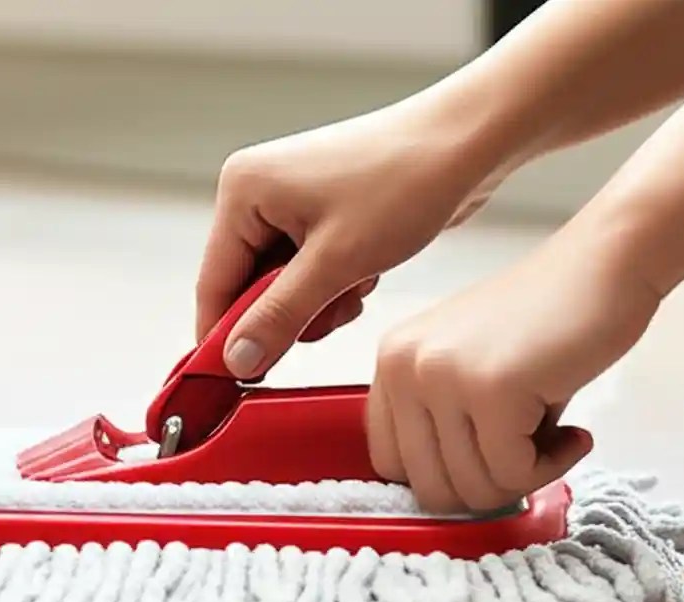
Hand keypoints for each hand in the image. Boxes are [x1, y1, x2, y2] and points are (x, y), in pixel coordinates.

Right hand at [196, 98, 505, 378]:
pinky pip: (308, 270)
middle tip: (329, 313)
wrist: (470, 140)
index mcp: (243, 189)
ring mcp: (288, 199)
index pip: (213, 282)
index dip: (224, 336)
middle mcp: (257, 191)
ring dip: (318, 302)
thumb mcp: (336, 263)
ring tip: (357, 284)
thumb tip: (237, 360)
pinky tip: (367, 271)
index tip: (237, 380)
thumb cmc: (407, 179)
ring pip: (281, 284)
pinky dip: (335, 284)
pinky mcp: (319, 210)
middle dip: (289, 313)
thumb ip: (279, 316)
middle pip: (247, 286)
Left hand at [366, 237, 660, 511]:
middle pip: (428, 488)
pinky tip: (575, 433)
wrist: (602, 268)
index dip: (444, 478)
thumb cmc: (544, 323)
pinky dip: (554, 466)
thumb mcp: (466, 369)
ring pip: (473, 487)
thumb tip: (445, 502)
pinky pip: (514, 472)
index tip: (488, 463)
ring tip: (554, 435)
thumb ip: (442, 421)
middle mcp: (402, 367)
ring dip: (525, 477)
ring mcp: (441, 377)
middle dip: (487, 487)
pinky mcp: (490, 389)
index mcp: (390, 362)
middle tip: (529, 456)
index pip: (390, 463)